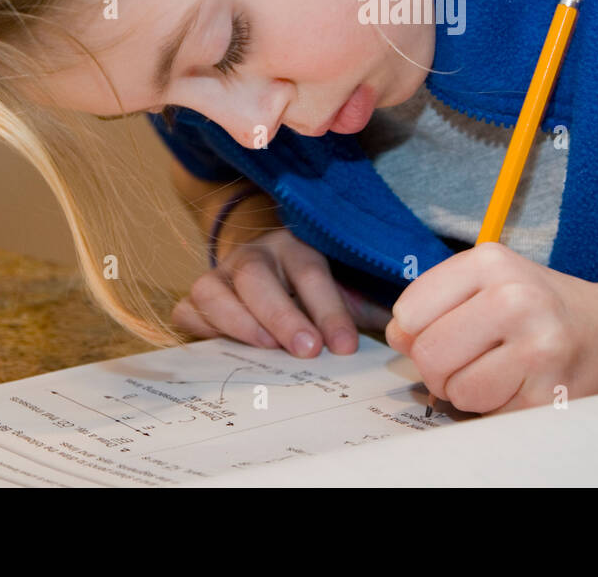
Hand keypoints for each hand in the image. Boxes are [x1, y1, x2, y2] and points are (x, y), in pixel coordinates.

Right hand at [171, 227, 393, 358]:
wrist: (266, 268)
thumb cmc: (312, 289)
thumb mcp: (343, 290)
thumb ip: (369, 307)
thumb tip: (410, 330)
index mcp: (295, 246)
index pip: (312, 272)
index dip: (328, 308)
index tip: (345, 345)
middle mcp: (254, 255)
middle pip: (258, 277)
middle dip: (282, 314)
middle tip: (307, 351)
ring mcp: (219, 275)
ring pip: (214, 288)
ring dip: (239, 320)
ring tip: (268, 350)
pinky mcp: (195, 299)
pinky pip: (187, 310)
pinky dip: (200, 328)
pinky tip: (221, 350)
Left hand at [384, 242, 597, 413]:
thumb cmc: (539, 309)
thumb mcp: (489, 283)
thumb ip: (435, 303)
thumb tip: (396, 339)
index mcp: (491, 262)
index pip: (409, 311)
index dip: (416, 333)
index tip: (445, 331)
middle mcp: (516, 297)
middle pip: (428, 353)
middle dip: (439, 368)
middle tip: (471, 360)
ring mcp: (538, 345)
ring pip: (456, 390)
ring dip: (467, 392)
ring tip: (500, 371)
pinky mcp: (551, 392)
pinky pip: (488, 415)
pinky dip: (494, 409)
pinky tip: (521, 386)